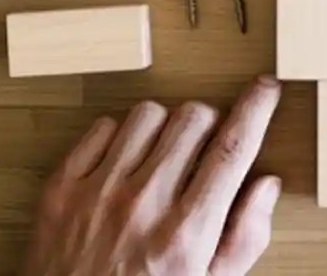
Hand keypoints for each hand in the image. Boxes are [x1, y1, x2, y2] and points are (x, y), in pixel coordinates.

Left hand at [20, 76, 282, 275]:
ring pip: (149, 114)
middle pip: (194, 119)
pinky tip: (127, 162)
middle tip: (208, 146)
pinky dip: (120, 136)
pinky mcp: (60, 190)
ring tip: (165, 154)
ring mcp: (96, 194)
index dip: (256, 109)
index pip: (233, 149)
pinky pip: (102, 128)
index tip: (266, 89)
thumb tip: (266, 185)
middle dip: (212, 123)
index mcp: (186, 233)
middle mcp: (142, 206)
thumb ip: (245, 238)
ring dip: (166, 126)